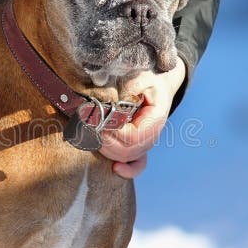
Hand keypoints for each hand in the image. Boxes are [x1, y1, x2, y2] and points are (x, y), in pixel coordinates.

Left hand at [100, 59, 185, 178]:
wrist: (158, 83)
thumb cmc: (148, 79)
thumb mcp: (142, 76)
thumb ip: (134, 85)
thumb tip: (122, 95)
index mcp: (155, 118)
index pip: (133, 136)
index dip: (114, 133)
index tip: (98, 122)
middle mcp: (152, 134)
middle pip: (129, 151)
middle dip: (106, 142)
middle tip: (89, 128)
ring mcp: (146, 142)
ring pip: (127, 157)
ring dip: (107, 150)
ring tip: (92, 135)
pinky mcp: (139, 146)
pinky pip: (137, 165)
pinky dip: (127, 170)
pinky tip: (115, 169)